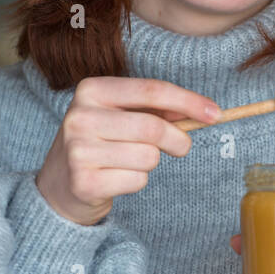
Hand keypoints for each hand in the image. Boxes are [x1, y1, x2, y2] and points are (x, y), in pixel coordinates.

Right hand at [36, 76, 219, 224]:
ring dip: (151, 163)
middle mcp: (80, 116)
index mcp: (91, 90)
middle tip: (181, 147)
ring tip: (129, 161)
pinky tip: (116, 178)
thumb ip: (160, 109)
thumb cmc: (101, 142)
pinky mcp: (83, 182)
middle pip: (153, 127)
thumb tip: (204, 110)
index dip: (189, 102)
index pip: (151, 90)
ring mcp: (78, 150)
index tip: (215, 114)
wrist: (59, 184)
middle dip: (178, 140)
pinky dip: (137, 181)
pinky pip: (137, 180)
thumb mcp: (123, 115)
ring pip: (148, 156)